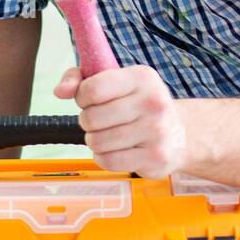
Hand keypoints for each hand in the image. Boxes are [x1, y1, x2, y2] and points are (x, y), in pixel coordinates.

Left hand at [54, 64, 187, 177]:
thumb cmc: (139, 105)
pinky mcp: (155, 157)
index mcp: (142, 77)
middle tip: (101, 121)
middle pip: (91, 118)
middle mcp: (153, 102)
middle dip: (88, 122)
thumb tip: (59, 92)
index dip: (82, 97)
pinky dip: (104, 158)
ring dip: (95, 141)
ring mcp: (156, 131)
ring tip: (109, 136)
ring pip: (97, 142)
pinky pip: (108, 161)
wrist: (180, 133)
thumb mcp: (116, 82)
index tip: (90, 100)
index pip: (93, 89)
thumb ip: (80, 79)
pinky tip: (116, 150)